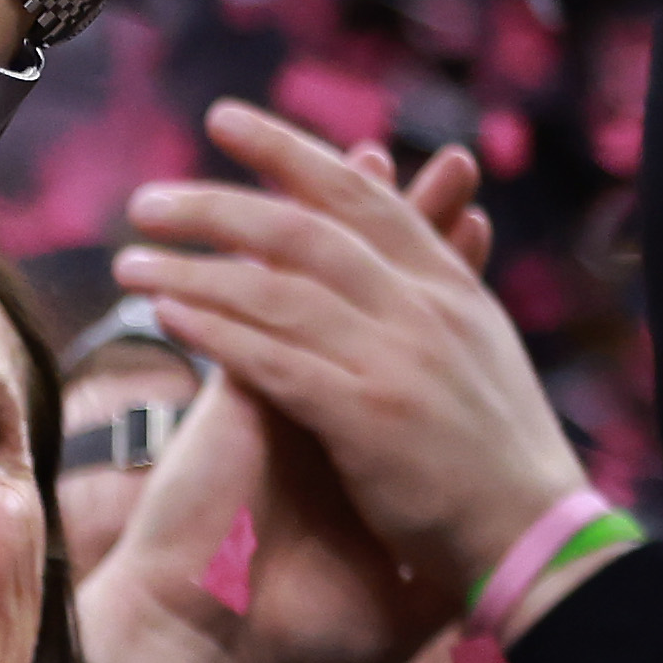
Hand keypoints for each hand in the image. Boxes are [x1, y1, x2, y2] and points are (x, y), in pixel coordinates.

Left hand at [113, 103, 583, 603]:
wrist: (536, 541)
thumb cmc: (497, 459)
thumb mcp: (476, 354)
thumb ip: (430, 296)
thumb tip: (400, 245)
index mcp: (449, 289)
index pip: (362, 198)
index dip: (291, 152)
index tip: (223, 121)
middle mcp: (424, 309)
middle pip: (306, 231)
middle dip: (219, 205)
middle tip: (145, 198)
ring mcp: (397, 359)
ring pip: (278, 290)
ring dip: (194, 268)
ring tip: (127, 260)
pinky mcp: (368, 416)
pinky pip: (275, 358)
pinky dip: (217, 331)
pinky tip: (165, 315)